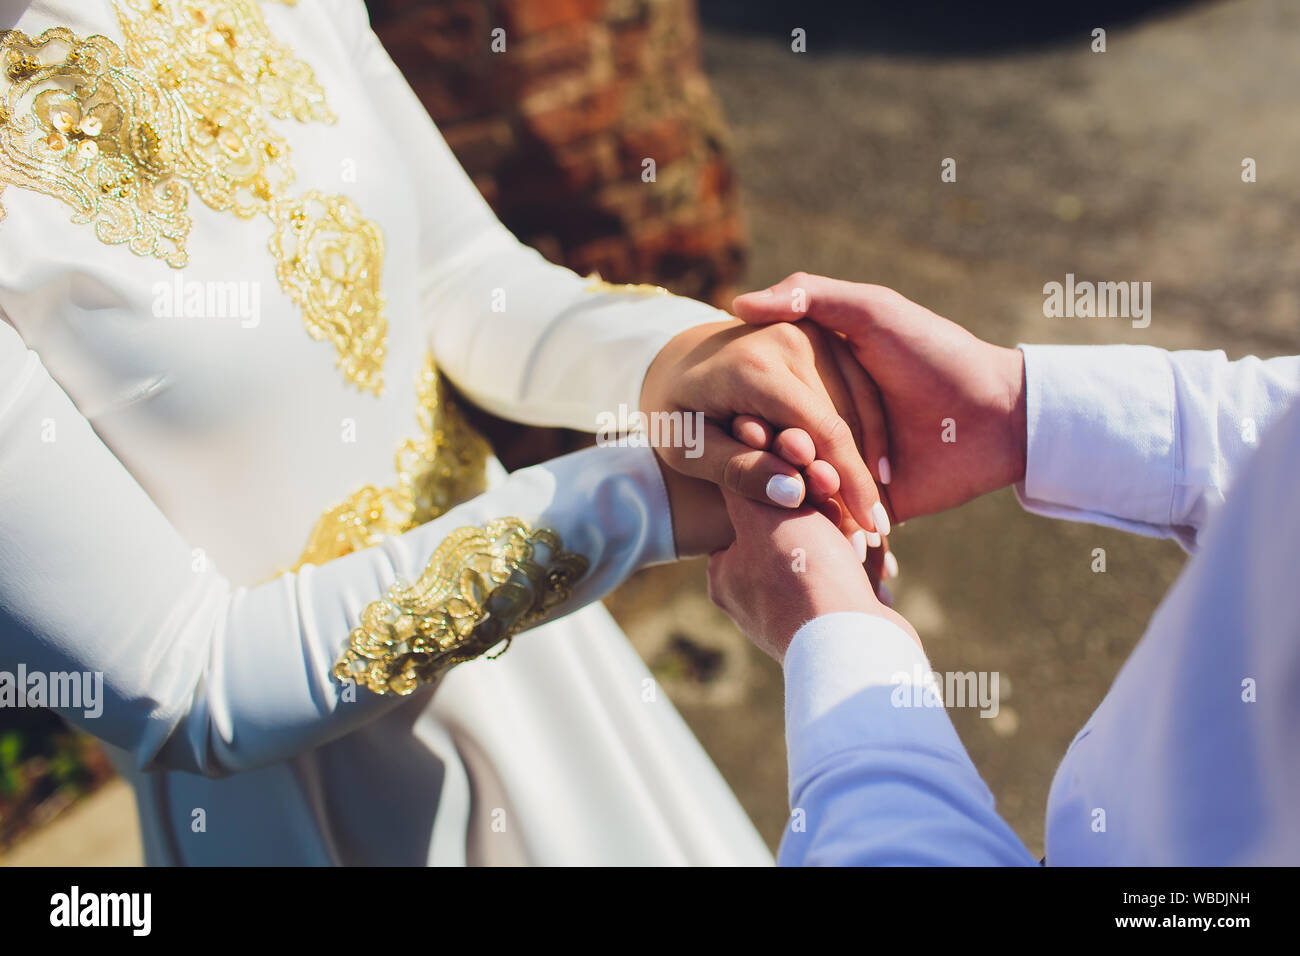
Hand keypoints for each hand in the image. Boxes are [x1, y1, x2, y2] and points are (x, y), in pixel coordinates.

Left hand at [641, 319, 890, 545]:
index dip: (851, 482)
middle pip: (847, 420)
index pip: (822, 430)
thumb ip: (737, 469)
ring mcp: (814, 331)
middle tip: (873, 535)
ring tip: (870, 513)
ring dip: (869, 460)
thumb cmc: (676, 411)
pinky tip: (865, 477)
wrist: (676, 356)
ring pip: (861, 407)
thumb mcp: (687, 447)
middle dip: (860, 479)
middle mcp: (792, 338)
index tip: (869, 527)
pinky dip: (866, 435)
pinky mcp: (827, 335)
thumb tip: (794, 494)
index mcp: (754, 366)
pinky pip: (859, 391)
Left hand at [707, 488, 918, 662]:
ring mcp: (789, 619)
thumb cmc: (802, 575)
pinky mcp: (827, 631)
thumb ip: (748, 479)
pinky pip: (842, 588)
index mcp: (725, 575)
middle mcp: (750, 601)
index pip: (748, 512)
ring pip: (820, 559)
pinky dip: (858, 574)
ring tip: (862, 539)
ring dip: (844, 542)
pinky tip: (876, 570)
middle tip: (840, 505)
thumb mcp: (763, 513)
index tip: (808, 476)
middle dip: (820, 516)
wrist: (855, 647)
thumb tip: (738, 452)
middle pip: (786, 534)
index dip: (782, 486)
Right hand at [732, 274, 1027, 522]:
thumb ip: (810, 298)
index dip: (748, 411)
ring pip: (794, 484)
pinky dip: (819, 519)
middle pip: (772, 445)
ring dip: (792, 487)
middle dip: (768, 454)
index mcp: (814, 379)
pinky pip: (828, 519)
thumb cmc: (936, 354)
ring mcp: (841, 467)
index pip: (762, 399)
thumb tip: (738, 303)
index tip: (734, 417)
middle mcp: (821, 423)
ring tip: (801, 483)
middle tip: (772, 453)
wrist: (997, 415)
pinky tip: (810, 516)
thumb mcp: (872, 311)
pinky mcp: (862, 506)